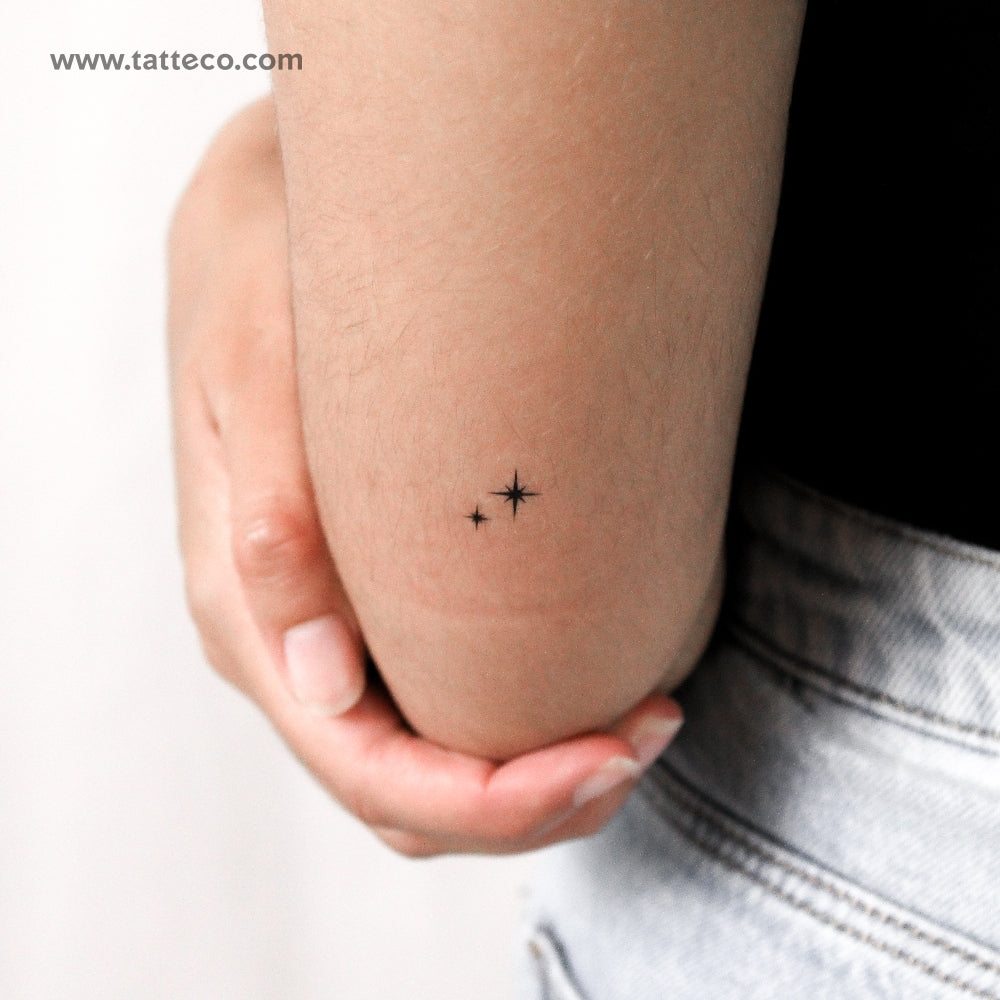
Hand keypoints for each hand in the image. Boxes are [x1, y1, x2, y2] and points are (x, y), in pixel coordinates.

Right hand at [167, 96, 683, 855]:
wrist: (267, 222)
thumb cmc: (266, 277)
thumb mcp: (259, 370)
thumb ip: (274, 523)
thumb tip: (317, 679)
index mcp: (249, 616)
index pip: (368, 769)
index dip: (492, 798)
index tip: (607, 755)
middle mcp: (283, 646)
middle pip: (407, 797)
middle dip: (533, 799)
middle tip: (651, 734)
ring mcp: (323, 632)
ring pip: (427, 771)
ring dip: (536, 775)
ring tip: (644, 719)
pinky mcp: (364, 600)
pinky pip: (435, 709)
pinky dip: (519, 731)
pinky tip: (594, 680)